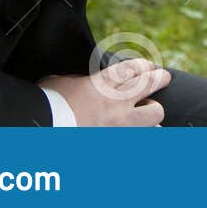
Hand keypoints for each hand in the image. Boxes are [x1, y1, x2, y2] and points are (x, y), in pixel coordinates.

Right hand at [39, 58, 170, 125]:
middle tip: (162, 77)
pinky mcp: (119, 142)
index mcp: (101, 84)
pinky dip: (147, 135)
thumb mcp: (60, 83)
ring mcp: (120, 125)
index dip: (145, 65)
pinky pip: (143, 138)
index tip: (149, 65)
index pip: (133, 68)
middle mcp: (116, 102)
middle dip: (159, 78)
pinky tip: (150, 134)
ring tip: (153, 110)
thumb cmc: (47, 107)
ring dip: (155, 111)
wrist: (43, 133)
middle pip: (150, 84)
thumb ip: (77, 80)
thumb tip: (81, 80)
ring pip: (154, 113)